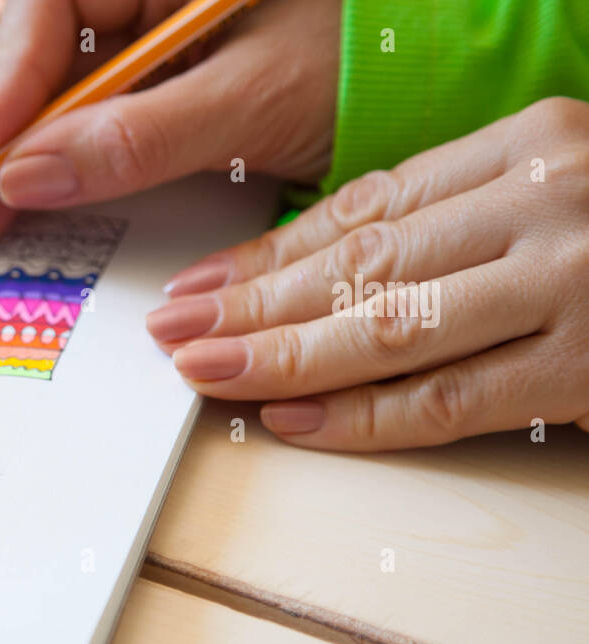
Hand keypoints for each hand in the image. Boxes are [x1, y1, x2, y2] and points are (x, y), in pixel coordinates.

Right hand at [0, 0, 339, 250]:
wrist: (445, 71)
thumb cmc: (370, 58)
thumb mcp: (252, 99)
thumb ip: (138, 137)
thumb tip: (27, 174)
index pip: (49, 14)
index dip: (2, 94)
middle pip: (43, 58)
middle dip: (3, 137)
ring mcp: (156, 34)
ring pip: (64, 93)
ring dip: (27, 158)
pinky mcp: (168, 78)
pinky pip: (102, 117)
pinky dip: (72, 162)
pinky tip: (39, 198)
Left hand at [151, 97, 588, 449]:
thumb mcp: (549, 192)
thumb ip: (452, 220)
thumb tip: (315, 269)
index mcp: (528, 143)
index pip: (363, 209)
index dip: (268, 254)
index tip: (200, 285)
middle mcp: (546, 199)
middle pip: (361, 263)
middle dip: (252, 304)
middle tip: (172, 329)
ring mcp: (573, 282)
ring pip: (388, 326)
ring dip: (283, 357)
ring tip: (205, 371)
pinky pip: (450, 398)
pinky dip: (364, 417)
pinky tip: (295, 421)